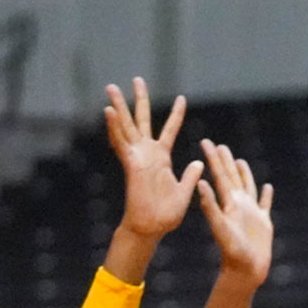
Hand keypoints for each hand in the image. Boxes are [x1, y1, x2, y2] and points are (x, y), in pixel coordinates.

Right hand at [105, 77, 201, 241]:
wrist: (152, 228)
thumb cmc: (166, 214)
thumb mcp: (184, 191)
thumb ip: (189, 175)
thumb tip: (199, 162)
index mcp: (162, 158)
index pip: (171, 130)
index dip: (177, 114)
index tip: (182, 98)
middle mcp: (148, 154)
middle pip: (142, 120)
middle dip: (140, 100)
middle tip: (136, 79)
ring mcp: (137, 158)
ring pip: (127, 127)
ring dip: (119, 107)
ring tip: (112, 88)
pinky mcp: (131, 165)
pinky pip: (121, 143)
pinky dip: (114, 127)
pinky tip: (109, 111)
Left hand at [195, 139, 273, 286]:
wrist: (245, 270)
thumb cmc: (231, 251)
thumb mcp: (219, 226)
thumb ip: (210, 206)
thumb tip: (200, 183)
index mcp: (228, 203)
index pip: (219, 176)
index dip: (213, 159)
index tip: (207, 142)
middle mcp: (238, 205)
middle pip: (232, 178)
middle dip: (225, 161)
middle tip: (219, 145)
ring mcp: (251, 213)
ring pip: (248, 187)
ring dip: (244, 174)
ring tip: (240, 161)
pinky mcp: (263, 223)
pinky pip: (265, 205)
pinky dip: (266, 195)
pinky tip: (268, 187)